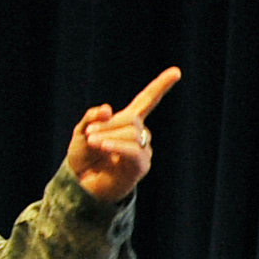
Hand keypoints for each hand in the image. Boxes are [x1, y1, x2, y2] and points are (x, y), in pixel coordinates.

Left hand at [70, 67, 181, 202]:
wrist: (81, 187)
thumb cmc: (83, 159)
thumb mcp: (81, 132)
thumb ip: (92, 117)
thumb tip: (109, 109)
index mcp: (128, 122)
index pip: (147, 100)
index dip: (161, 85)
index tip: (177, 72)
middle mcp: (140, 135)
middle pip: (132, 120)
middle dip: (108, 124)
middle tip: (88, 134)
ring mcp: (143, 150)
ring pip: (132, 133)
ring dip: (108, 135)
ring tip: (92, 142)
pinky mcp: (141, 166)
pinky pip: (133, 149)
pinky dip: (116, 145)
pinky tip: (101, 145)